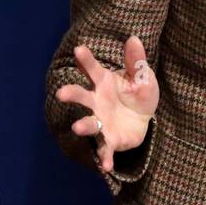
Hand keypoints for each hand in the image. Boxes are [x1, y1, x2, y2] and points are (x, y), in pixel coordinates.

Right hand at [56, 36, 157, 173]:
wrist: (143, 120)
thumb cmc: (137, 93)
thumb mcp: (142, 76)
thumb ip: (136, 61)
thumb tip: (134, 38)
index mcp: (104, 82)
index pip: (92, 69)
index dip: (85, 60)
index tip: (79, 49)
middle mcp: (97, 101)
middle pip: (81, 96)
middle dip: (71, 94)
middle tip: (62, 93)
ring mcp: (101, 121)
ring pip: (88, 123)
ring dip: (83, 125)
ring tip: (77, 126)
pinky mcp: (109, 140)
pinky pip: (105, 149)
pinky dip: (105, 157)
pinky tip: (107, 165)